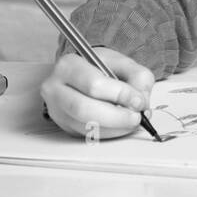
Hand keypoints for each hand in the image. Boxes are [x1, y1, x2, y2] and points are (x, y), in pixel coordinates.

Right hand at [41, 47, 155, 138]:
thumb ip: (137, 77)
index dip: (120, 95)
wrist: (79, 75)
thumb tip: (141, 102)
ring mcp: (57, 109)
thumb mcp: (120, 62)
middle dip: (116, 117)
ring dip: (114, 128)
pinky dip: (109, 133)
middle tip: (136, 117)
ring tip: (131, 122)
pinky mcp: (64, 125)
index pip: (93, 84)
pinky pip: (87, 135)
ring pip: (84, 126)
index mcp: (69, 65)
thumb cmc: (99, 67)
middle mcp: (55, 88)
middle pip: (83, 109)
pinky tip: (121, 127)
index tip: (138, 101)